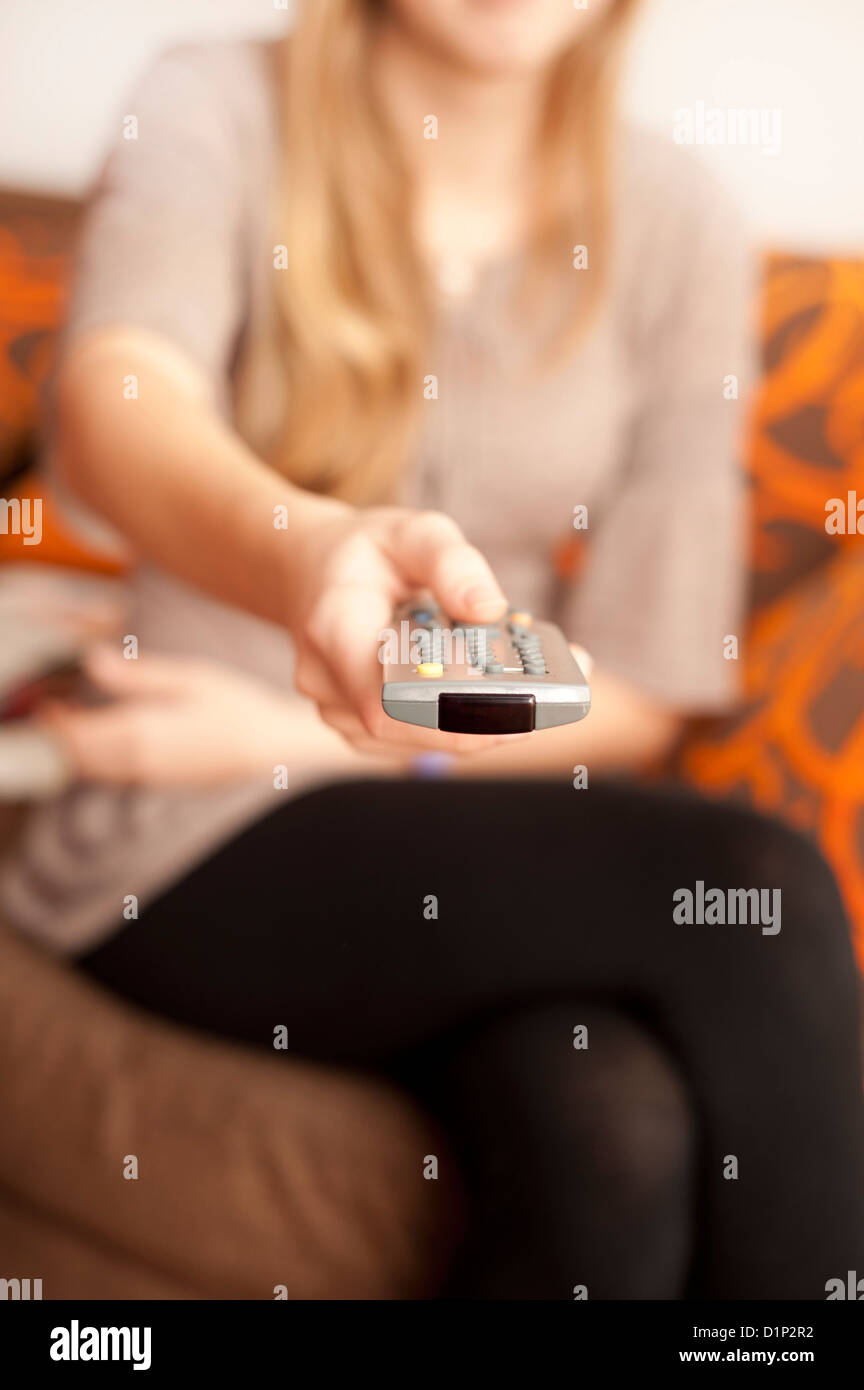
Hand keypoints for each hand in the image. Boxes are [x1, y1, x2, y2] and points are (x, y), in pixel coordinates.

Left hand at [34, 646, 371, 786]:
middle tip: (52, 707)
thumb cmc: (235, 705)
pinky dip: (99, 757)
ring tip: (73, 719)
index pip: (78, 735)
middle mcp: (139, 762)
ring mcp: (150, 776)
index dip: (56, 721)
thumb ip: (135, 675)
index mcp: (141, 733)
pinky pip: (115, 773)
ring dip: (78, 749)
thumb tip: (90, 659)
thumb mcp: (188, 677)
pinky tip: (108, 735)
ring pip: (95, 769)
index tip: (47, 700)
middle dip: (62, 736)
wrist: (271, 747)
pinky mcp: (160, 781)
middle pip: (79, 758)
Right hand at [287, 505, 525, 756]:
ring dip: (484, 723)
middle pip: (412, 730)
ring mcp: (338, 713)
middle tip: (556, 694)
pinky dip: (466, 721)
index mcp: (333, 628)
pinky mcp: (360, 728)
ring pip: (420, 741)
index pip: (387, 701)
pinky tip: (507, 693)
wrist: (311, 572)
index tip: (521, 707)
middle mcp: (326, 683)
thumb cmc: (366, 552)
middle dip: (489, 721)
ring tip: (544, 687)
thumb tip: (489, 609)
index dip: (454, 719)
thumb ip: (452, 561)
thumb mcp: (412, 531)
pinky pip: (418, 738)